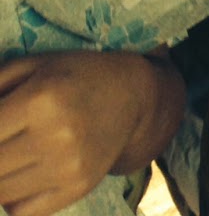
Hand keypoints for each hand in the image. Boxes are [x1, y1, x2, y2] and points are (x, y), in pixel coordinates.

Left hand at [0, 51, 183, 215]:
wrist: (135, 96)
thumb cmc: (76, 75)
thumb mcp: (33, 66)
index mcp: (42, 99)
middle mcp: (57, 136)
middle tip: (2, 142)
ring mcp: (69, 166)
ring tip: (10, 154)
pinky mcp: (77, 188)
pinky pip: (20, 209)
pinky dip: (9, 197)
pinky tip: (18, 174)